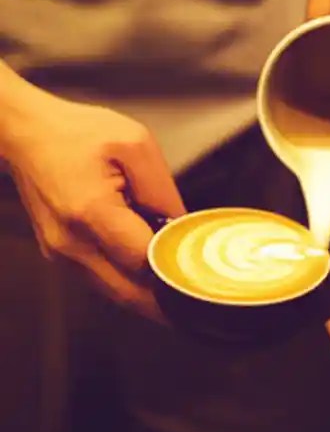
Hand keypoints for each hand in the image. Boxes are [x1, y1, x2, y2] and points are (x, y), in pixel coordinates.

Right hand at [4, 93, 184, 320]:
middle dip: (166, 299)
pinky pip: (100, 279)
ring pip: (114, 293)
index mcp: (91, 211)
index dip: (176, 269)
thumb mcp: (135, 145)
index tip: (203, 269)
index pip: (144, 262)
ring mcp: (60, 252)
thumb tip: (182, 228)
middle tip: (200, 297)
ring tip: (180, 286)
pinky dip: (127, 281)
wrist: (25, 132)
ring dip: (147, 294)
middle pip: (129, 293)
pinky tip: (150, 271)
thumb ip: (162, 191)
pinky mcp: (58, 253)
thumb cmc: (76, 132)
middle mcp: (71, 241)